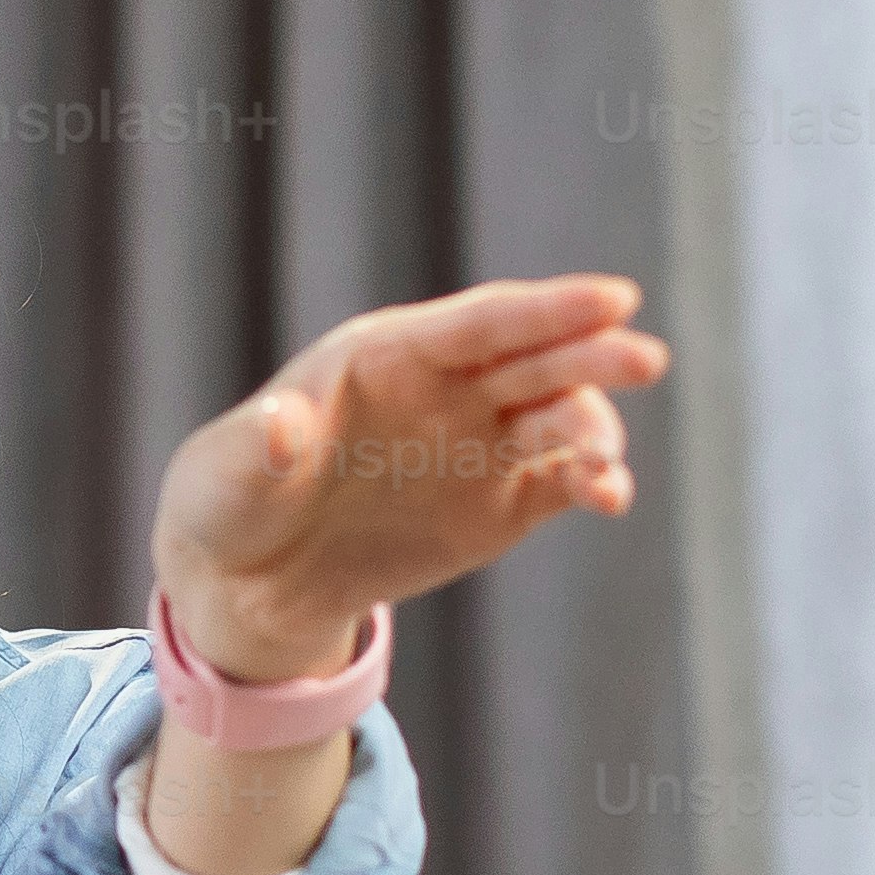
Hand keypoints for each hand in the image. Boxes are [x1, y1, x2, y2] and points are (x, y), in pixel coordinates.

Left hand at [151, 274, 671, 679]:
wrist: (252, 576)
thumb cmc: (233, 496)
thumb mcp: (229, 473)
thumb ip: (260, 446)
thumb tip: (280, 424)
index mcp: (392, 353)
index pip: (482, 322)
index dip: (547, 308)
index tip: (613, 297)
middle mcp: (450, 388)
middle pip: (535, 360)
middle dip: (591, 356)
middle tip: (645, 359)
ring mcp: (480, 444)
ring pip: (557, 420)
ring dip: (594, 430)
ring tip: (606, 463)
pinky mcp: (499, 505)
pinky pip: (558, 484)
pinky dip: (591, 484)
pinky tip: (609, 494)